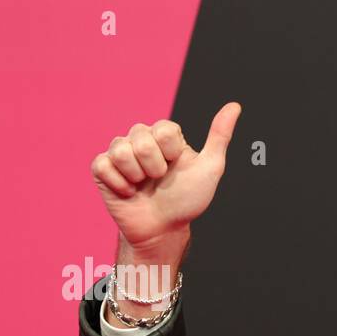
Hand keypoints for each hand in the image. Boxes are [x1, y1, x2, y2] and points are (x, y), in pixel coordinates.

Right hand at [90, 102, 241, 248]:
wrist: (163, 229)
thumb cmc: (187, 200)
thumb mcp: (210, 169)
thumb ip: (220, 136)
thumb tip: (234, 106)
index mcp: (164, 135)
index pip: (163, 129)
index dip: (171, 153)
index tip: (176, 167)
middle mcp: (141, 139)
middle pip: (142, 139)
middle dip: (155, 167)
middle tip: (159, 180)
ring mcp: (120, 153)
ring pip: (121, 151)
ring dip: (136, 176)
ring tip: (143, 186)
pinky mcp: (102, 168)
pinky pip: (102, 165)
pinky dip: (119, 184)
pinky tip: (128, 192)